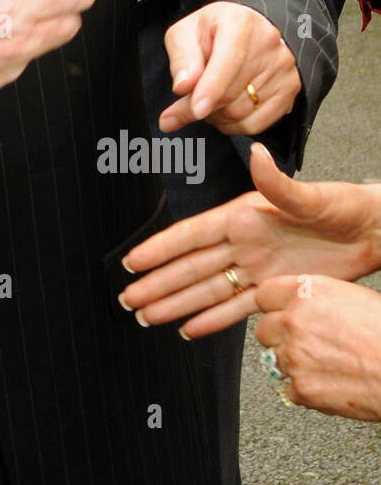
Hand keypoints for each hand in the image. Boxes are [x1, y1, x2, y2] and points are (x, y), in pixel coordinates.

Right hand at [120, 144, 380, 335]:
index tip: (133, 261)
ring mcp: (257, 268)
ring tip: (147, 317)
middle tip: (128, 299)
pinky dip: (212, 320)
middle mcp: (244, 243)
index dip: (161, 249)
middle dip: (158, 283)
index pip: (192, 236)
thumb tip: (257, 154)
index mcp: (244, 216)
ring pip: (207, 291)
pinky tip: (189, 330)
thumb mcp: (313, 196)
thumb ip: (278, 183)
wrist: (376, 234)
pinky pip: (236, 309)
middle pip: (191, 268)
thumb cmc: (347, 206)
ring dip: (176, 304)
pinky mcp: (275, 290)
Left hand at [158, 1, 299, 134]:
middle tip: (187, 105)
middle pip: (232, 94)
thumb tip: (183, 87)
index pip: (230, 61)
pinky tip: (224, 112)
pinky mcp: (290, 89)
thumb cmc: (213, 32)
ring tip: (207, 101)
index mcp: (240, 24)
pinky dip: (233, 126)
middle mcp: (268, 44)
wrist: (247, 30)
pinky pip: (257, 124)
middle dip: (202, 107)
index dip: (211, 89)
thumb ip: (181, 58)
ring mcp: (283, 68)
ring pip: (241, 113)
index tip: (196, 109)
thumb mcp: (185, 34)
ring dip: (216, 117)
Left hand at [256, 275, 380, 419]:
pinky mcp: (303, 389)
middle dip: (281, 338)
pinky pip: (290, 389)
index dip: (275, 306)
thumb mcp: (352, 297)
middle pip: (264, 329)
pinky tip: (330, 383)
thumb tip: (300, 305)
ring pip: (275, 360)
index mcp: (307, 293)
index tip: (281, 314)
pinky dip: (307, 391)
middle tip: (307, 344)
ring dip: (294, 364)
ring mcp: (295, 356)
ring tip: (326, 365)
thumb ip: (317, 299)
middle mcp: (295, 321)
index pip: (265, 295)